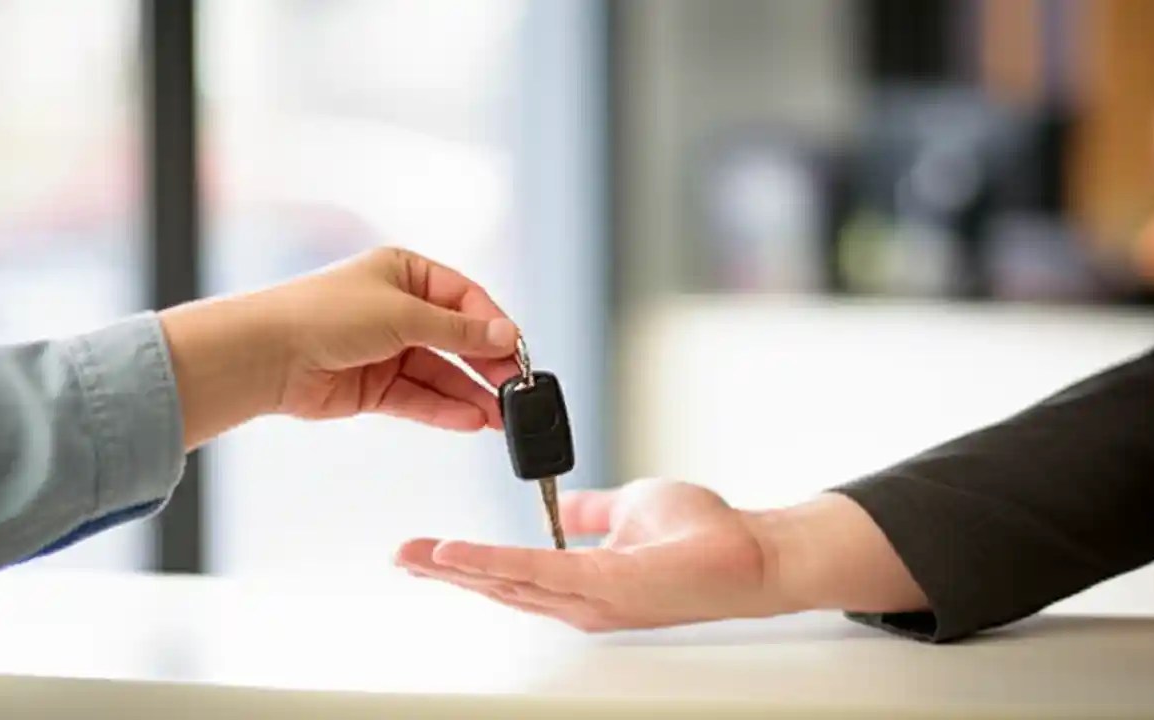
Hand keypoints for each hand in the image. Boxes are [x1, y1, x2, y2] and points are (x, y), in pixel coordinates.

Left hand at [160, 247, 520, 448]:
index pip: (465, 299)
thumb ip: (459, 332)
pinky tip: (470, 420)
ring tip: (501, 416)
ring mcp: (386, 350)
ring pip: (441, 374)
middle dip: (486, 365)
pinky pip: (419, 398)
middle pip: (456, 340)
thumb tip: (506, 336)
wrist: (267, 354)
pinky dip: (444, 409)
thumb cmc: (323, 314)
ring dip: (470, 394)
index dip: (492, 326)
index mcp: (404, 272)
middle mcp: (397, 309)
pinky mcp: (374, 387)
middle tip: (515, 389)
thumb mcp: (403, 314)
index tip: (516, 351)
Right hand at [395, 479, 791, 631]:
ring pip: (508, 583)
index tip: (427, 550)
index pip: (513, 575)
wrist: (752, 553)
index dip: (467, 564)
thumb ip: (593, 514)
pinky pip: (539, 571)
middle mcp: (581, 600)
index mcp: (584, 582)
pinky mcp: (607, 585)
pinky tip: (458, 553)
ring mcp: (592, 598)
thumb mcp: (631, 509)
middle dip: (445, 572)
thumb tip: (564, 507)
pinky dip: (493, 561)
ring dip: (457, 568)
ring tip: (415, 554)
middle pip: (499, 586)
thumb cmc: (704, 538)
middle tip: (400, 556)